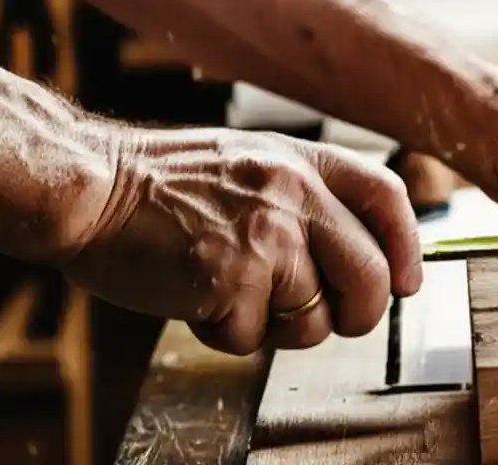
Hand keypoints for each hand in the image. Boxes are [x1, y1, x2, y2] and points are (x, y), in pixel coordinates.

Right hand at [62, 128, 420, 354]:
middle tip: (329, 321)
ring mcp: (264, 236)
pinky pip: (252, 337)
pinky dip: (224, 333)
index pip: (386, 197)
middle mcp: (293, 193)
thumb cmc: (162, 183)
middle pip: (370, 275)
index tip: (406, 281)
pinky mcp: (229, 278)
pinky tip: (196, 299)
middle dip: (359, 314)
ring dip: (277, 327)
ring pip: (313, 319)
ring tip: (232, 293)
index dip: (407, 247)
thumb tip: (360, 255)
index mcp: (302, 160)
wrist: (90, 186)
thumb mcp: (249, 161)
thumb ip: (304, 196)